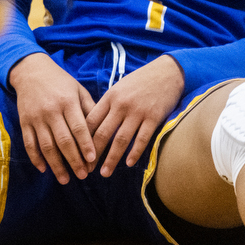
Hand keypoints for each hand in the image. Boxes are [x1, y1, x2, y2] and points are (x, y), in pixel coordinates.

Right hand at [9, 52, 96, 183]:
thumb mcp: (78, 89)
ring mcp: (36, 117)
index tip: (92, 161)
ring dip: (56, 165)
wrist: (31, 71)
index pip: (79, 128)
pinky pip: (29, 143)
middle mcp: (51, 111)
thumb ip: (89, 108)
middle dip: (74, 160)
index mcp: (67, 102)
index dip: (86, 145)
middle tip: (83, 175)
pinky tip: (44, 169)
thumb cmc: (60, 81)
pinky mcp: (24, 122)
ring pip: (46, 146)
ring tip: (65, 179)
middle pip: (63, 141)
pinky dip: (36, 158)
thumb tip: (102, 129)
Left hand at [86, 54, 183, 177]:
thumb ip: (108, 105)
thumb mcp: (119, 88)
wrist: (167, 72)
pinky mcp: (154, 117)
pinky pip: (142, 138)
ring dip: (111, 158)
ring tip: (104, 173)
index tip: (77, 154)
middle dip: (93, 154)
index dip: (81, 140)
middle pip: (102, 133)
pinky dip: (135, 152)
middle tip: (86, 170)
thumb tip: (94, 125)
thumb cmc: (141, 81)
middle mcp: (120, 105)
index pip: (91, 121)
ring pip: (120, 140)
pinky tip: (129, 163)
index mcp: (109, 97)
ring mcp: (137, 111)